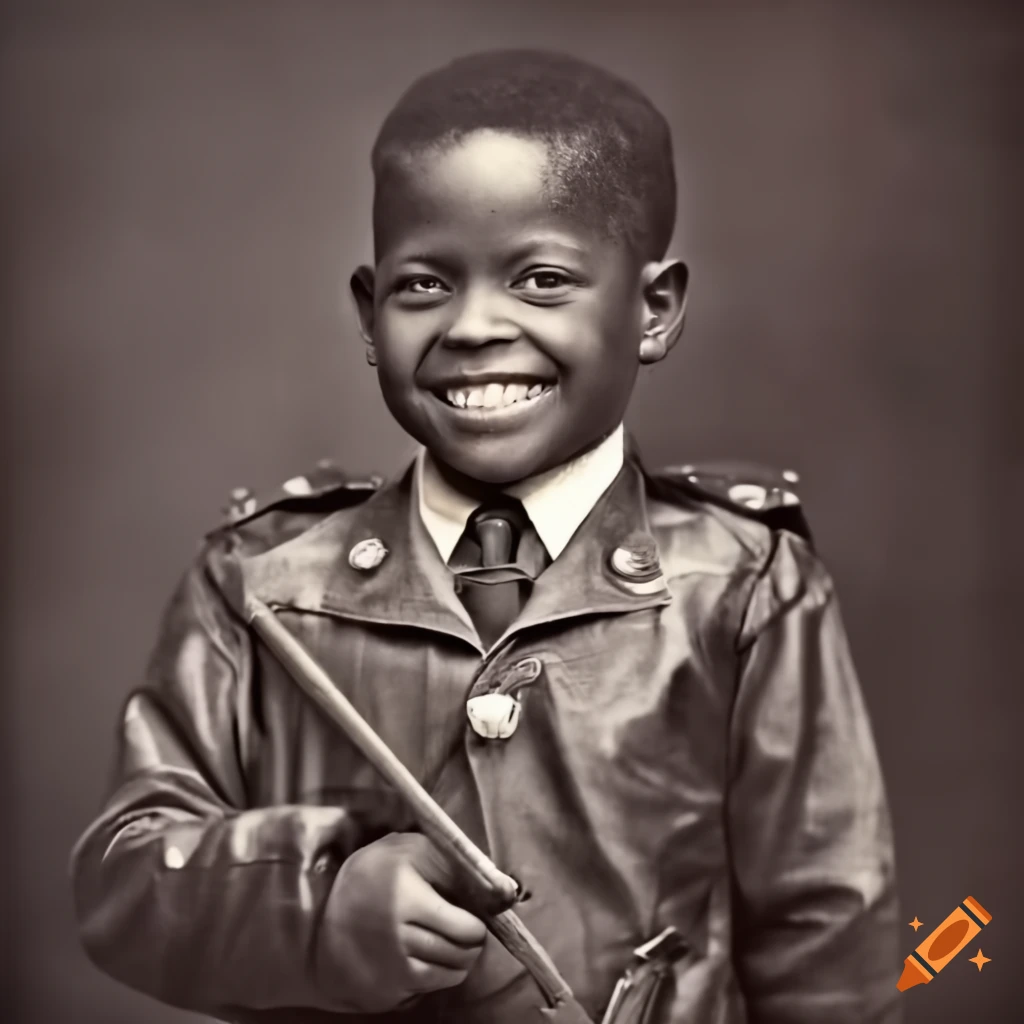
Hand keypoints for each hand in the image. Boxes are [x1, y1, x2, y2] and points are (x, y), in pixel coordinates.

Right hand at [320, 832, 487, 1011]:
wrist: (320, 917)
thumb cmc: (373, 875)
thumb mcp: (406, 849)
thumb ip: (446, 859)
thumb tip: (492, 881)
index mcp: (407, 900)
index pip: (464, 927)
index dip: (477, 925)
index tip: (476, 917)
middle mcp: (400, 938)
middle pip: (460, 953)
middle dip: (473, 943)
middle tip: (470, 931)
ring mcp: (393, 967)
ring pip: (449, 973)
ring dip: (461, 960)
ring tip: (456, 944)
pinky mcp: (387, 989)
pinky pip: (431, 987)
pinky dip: (443, 975)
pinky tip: (436, 957)